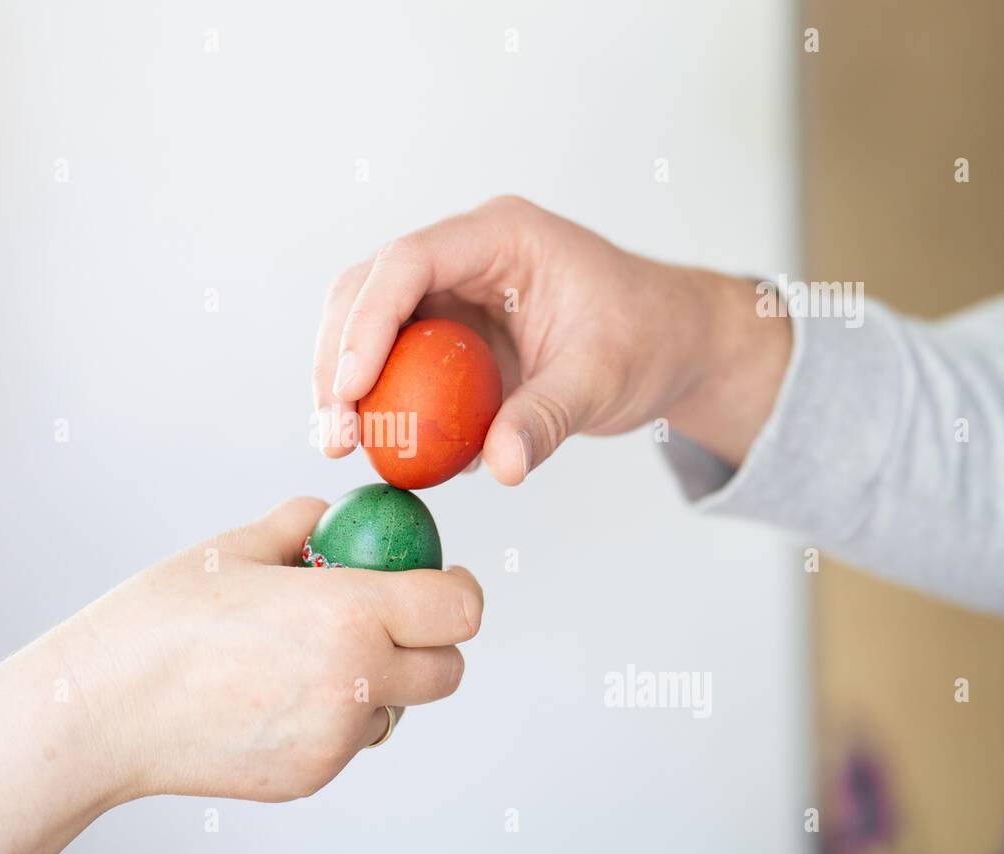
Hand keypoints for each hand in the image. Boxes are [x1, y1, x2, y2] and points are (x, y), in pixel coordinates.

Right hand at [50, 496, 480, 803]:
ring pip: (396, 709)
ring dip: (379, 682)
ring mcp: (334, 739)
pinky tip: (276, 691)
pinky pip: (349, 741)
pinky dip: (335, 715)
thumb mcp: (234, 549)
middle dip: (430, 642)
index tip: (443, 578)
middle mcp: (356, 683)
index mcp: (349, 615)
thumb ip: (298, 526)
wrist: (102, 712)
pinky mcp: (310, 776)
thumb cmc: (159, 624)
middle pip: (448, 671)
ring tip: (310, 656)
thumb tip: (326, 517)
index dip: (459, 590)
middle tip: (388, 618)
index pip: (458, 609)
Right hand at [313, 195, 790, 474]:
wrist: (669, 343)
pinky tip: (381, 446)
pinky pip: (394, 360)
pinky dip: (378, 400)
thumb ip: (547, 418)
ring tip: (341, 445)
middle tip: (334, 433)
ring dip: (344, 382)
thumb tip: (500, 466)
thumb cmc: (648, 338)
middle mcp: (464, 255)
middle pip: (368, 287)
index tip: (350, 391)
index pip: (410, 261)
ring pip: (367, 322)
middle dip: (337, 358)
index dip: (367, 322)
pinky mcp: (448, 332)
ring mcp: (451, 292)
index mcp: (501, 237)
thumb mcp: (603, 379)